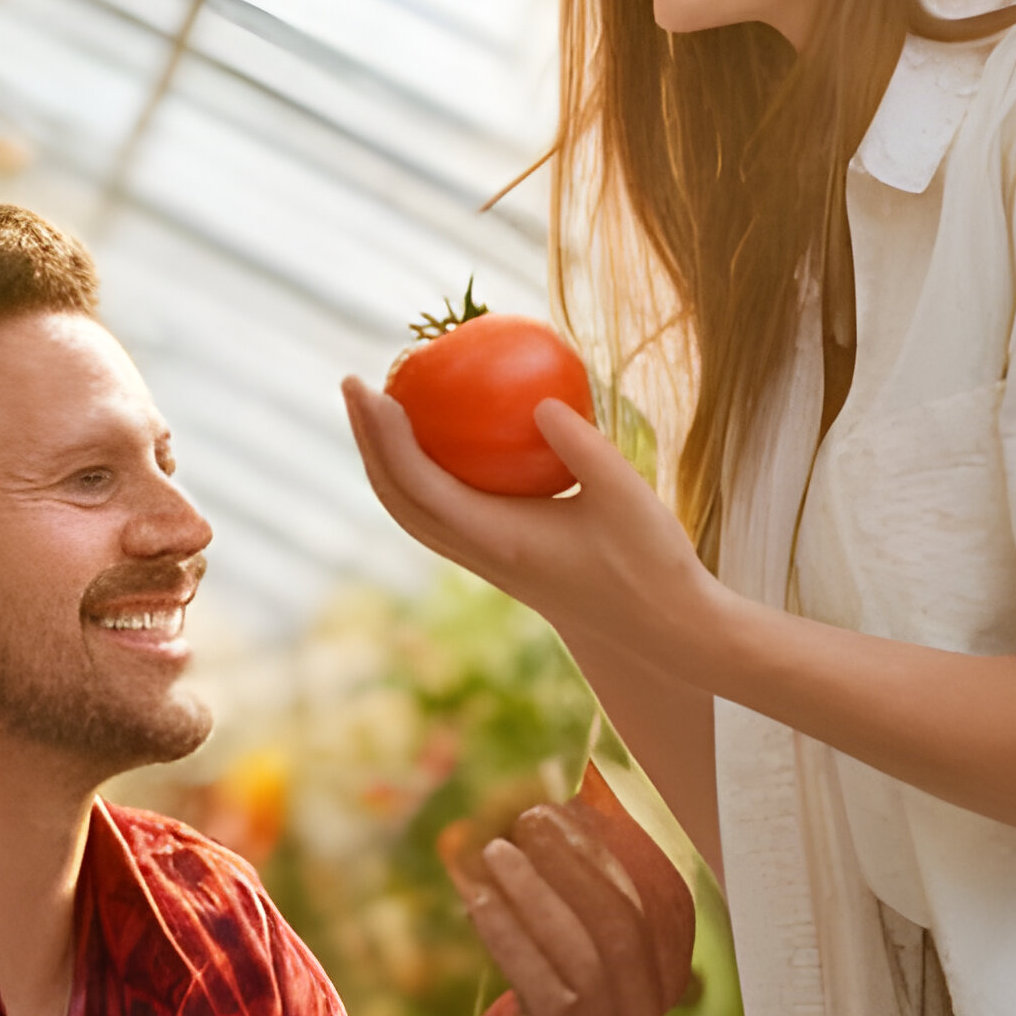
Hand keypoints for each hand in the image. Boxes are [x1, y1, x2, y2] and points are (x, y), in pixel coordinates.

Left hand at [340, 380, 718, 667]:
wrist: (662, 631)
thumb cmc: (652, 563)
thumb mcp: (626, 494)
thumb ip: (582, 444)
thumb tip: (539, 399)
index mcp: (500, 542)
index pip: (420, 485)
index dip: (385, 436)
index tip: (368, 386)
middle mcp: (482, 556)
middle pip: (398, 501)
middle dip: (367, 444)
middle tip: (353, 384)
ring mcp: (489, 562)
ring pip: (415, 513)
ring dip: (388, 462)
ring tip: (381, 408)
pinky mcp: (502, 560)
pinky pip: (445, 514)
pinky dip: (423, 476)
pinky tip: (443, 438)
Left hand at [449, 777, 701, 1015]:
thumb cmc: (552, 1012)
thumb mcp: (581, 957)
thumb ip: (589, 898)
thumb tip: (574, 809)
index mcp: (666, 975)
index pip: (657, 898)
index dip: (623, 845)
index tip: (585, 803)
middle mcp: (648, 1001)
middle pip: (620, 913)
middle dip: (575, 856)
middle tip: (533, 816)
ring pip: (577, 940)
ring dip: (533, 885)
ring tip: (497, 851)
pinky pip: (531, 969)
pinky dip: (503, 928)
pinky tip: (476, 899)